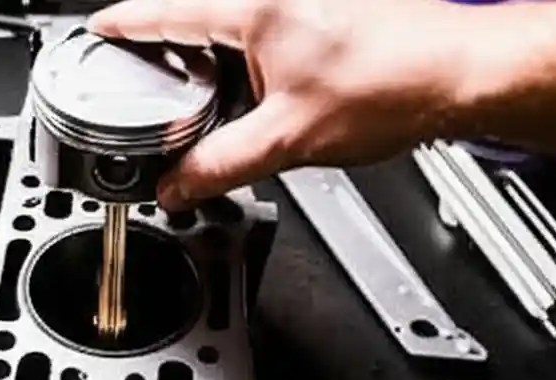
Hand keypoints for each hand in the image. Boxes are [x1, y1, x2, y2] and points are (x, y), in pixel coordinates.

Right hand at [89, 0, 475, 209]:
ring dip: (214, 63)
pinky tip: (265, 99)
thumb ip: (220, 163)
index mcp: (253, 9)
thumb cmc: (394, 84)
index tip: (95, 31)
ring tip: (216, 105)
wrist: (460, 75)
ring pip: (232, 29)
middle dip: (169, 54)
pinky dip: (249, 63)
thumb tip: (177, 184)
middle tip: (150, 88)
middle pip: (196, 19)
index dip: (122, 25)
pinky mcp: (324, 14)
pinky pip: (264, 34)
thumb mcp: (287, 138)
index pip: (164, 11)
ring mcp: (300, 3)